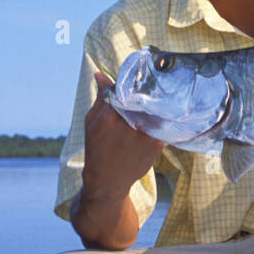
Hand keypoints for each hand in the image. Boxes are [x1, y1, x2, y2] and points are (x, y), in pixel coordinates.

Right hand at [81, 72, 164, 203]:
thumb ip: (101, 97)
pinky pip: (161, 123)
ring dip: (154, 105)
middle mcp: (129, 125)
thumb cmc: (97, 148)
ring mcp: (145, 135)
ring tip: (154, 101)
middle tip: (149, 85)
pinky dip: (159, 119)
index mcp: (109, 117)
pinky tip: (155, 120)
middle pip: (143, 97)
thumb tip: (101, 73)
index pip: (125, 89)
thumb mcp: (92, 121)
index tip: (136, 79)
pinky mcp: (157, 144)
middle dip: (144, 92)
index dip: (131, 82)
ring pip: (154, 109)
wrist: (108, 180)